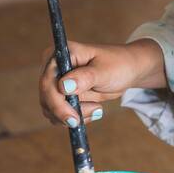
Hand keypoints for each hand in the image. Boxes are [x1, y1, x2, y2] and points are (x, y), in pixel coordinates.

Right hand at [38, 37, 165, 126]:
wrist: (126, 71)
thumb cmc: (117, 65)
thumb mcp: (104, 71)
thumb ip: (85, 78)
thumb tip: (63, 86)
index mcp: (59, 54)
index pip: (47, 81)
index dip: (56, 102)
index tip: (73, 118)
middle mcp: (52, 68)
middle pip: (46, 98)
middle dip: (67, 112)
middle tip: (94, 113)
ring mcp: (55, 83)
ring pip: (51, 110)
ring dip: (74, 115)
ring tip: (97, 108)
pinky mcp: (61, 96)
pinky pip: (60, 115)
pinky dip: (77, 118)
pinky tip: (94, 110)